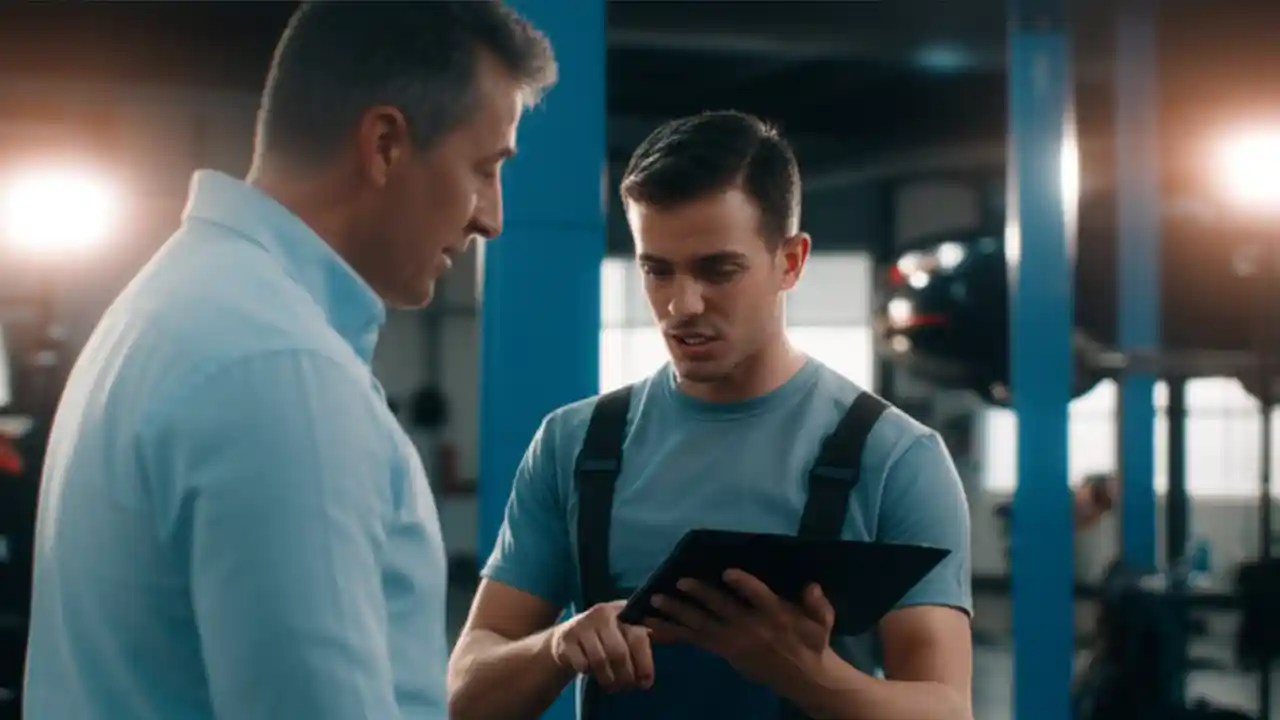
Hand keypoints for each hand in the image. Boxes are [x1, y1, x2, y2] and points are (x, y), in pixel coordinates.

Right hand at [550, 600, 654, 692]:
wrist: (564, 637)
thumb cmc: (601, 639)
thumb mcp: (621, 635)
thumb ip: (638, 648)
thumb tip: (646, 679)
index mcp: (622, 611)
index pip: (638, 637)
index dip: (644, 663)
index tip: (645, 683)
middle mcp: (602, 614)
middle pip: (619, 652)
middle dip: (625, 676)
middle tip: (626, 688)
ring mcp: (582, 625)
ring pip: (600, 660)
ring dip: (608, 679)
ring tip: (611, 686)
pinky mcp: (565, 639)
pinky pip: (582, 664)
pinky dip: (587, 672)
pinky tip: (589, 671)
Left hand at [644, 569, 834, 690]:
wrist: (804, 677)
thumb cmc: (812, 641)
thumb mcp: (823, 622)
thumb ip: (818, 604)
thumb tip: (813, 586)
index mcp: (776, 616)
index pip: (759, 597)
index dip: (744, 585)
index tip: (728, 572)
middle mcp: (750, 628)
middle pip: (722, 609)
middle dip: (700, 595)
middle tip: (680, 581)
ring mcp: (733, 641)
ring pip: (701, 625)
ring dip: (677, 613)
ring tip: (655, 601)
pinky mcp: (723, 650)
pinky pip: (694, 640)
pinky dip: (673, 632)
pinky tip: (653, 626)